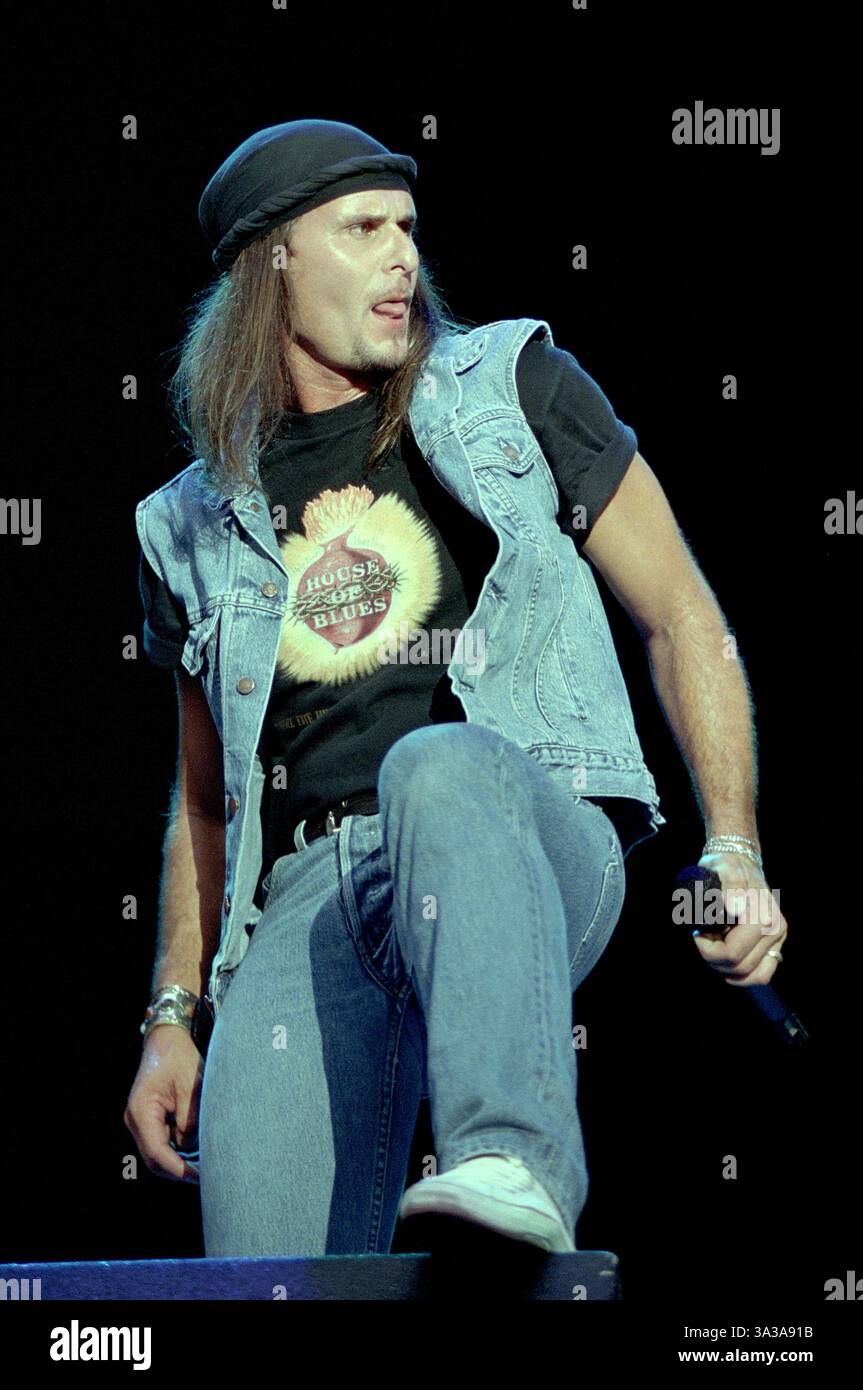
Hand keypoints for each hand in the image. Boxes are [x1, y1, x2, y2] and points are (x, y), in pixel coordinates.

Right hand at [124, 1025, 203, 1183]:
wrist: (166, 1038)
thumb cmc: (179, 1057)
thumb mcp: (191, 1087)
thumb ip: (190, 1120)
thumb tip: (192, 1148)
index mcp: (141, 1111)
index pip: (157, 1152)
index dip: (178, 1168)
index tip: (198, 1176)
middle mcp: (134, 1119)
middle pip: (153, 1159)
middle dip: (177, 1169)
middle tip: (204, 1175)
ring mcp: (138, 1119)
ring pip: (155, 1152)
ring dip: (176, 1160)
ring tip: (203, 1163)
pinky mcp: (147, 1117)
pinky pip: (159, 1141)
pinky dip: (175, 1148)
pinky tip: (195, 1148)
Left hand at [691, 851, 787, 987]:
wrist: (740, 863)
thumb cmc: (727, 868)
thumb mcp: (723, 871)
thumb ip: (728, 887)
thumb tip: (733, 907)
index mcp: (763, 915)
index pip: (732, 951)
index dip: (708, 948)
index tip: (697, 933)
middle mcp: (775, 929)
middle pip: (740, 966)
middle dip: (714, 958)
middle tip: (703, 939)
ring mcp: (778, 939)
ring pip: (751, 974)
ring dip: (726, 967)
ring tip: (714, 946)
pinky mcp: (775, 945)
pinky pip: (763, 973)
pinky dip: (743, 976)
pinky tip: (726, 965)